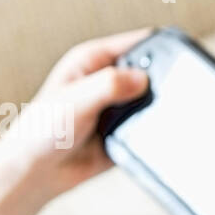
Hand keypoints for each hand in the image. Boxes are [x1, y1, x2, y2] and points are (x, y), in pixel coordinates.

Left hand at [0, 27, 153, 198]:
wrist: (36, 172)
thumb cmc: (41, 130)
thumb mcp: (75, 100)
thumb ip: (109, 85)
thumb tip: (143, 79)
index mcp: (93, 60)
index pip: (137, 42)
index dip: (159, 46)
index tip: (177, 57)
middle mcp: (107, 80)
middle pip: (149, 71)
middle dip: (161, 81)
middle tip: (169, 94)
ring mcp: (117, 106)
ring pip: (151, 101)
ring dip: (156, 109)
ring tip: (149, 119)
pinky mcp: (123, 131)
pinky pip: (147, 127)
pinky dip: (151, 131)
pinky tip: (148, 137)